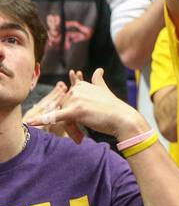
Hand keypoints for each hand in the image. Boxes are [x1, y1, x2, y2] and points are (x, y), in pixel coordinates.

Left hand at [28, 68, 144, 141]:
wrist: (122, 118)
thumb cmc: (114, 107)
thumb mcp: (104, 90)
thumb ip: (98, 80)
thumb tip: (98, 70)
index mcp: (81, 85)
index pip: (67, 100)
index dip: (72, 111)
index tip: (83, 117)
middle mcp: (77, 90)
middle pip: (63, 108)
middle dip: (71, 121)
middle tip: (84, 131)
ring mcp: (76, 100)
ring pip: (63, 115)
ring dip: (70, 127)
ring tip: (81, 135)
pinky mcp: (75, 111)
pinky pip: (55, 117)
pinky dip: (42, 120)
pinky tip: (30, 123)